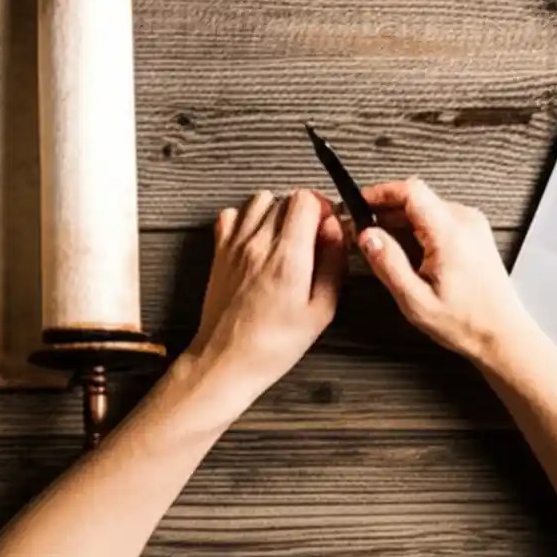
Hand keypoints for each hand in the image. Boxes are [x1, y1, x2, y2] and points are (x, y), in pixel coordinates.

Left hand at [186, 189, 346, 395]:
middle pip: (286, 197)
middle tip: (310, 237)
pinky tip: (257, 239)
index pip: (305, 199)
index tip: (327, 226)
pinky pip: (232, 214)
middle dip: (304, 210)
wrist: (227, 360)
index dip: (322, 207)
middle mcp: (259, 244)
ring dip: (277, 210)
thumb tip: (336, 230)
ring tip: (285, 235)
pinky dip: (246, 218)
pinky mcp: (219, 251)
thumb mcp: (321, 311)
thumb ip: (333, 263)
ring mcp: (235, 245)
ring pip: (260, 199)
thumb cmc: (273, 344)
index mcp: (288, 258)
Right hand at [357, 178, 536, 359]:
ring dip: (402, 217)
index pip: (412, 190)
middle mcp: (465, 222)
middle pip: (418, 196)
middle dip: (387, 207)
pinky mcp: (475, 233)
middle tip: (364, 227)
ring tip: (381, 239)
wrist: (502, 334)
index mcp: (450, 233)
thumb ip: (389, 264)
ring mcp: (473, 226)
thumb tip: (367, 236)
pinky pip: (440, 217)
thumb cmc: (466, 322)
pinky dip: (418, 225)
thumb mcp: (416, 301)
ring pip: (428, 206)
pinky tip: (406, 246)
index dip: (382, 192)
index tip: (361, 202)